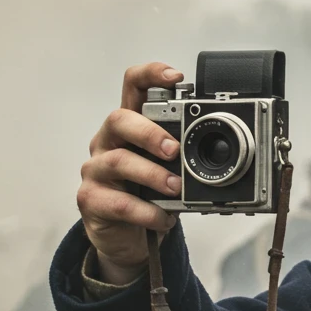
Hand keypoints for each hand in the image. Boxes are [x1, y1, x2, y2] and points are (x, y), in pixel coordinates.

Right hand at [78, 62, 185, 282]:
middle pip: (119, 119)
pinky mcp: (91, 199)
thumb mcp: (169, 170)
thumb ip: (183, 156)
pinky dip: (146, 211)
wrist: (125, 235)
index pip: (132, 87)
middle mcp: (108, 141)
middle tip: (174, 150)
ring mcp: (96, 169)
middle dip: (149, 132)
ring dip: (152, 174)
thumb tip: (219, 151)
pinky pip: (119, 203)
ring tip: (175, 188)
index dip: (151, 75)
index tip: (176, 77)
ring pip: (119, 161)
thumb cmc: (147, 194)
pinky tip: (162, 217)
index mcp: (129, 126)